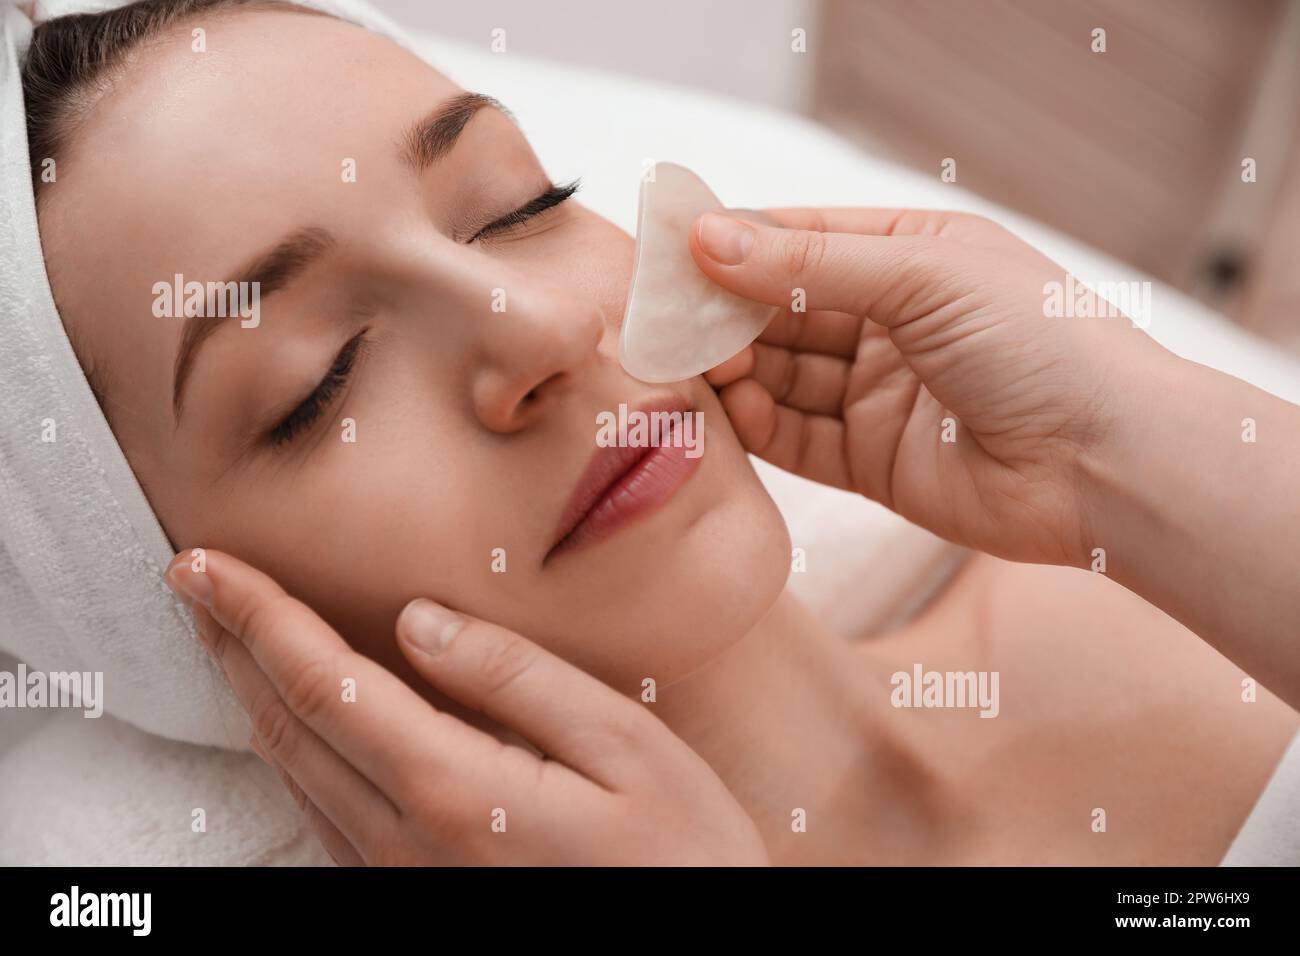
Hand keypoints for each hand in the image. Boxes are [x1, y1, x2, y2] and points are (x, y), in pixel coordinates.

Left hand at [164, 550, 768, 865]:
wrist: (703, 947)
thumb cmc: (686, 853)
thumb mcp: (627, 746)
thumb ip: (518, 678)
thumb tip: (420, 620)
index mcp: (456, 791)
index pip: (324, 683)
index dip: (257, 615)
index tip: (206, 564)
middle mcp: (407, 843)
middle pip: (288, 727)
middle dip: (231, 644)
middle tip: (193, 580)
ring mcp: (402, 880)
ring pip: (293, 775)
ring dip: (249, 693)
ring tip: (227, 634)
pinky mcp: (414, 894)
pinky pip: (322, 815)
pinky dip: (290, 749)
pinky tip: (292, 720)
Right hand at [690, 207, 1174, 566]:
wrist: (1108, 462)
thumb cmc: (1043, 345)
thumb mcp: (923, 275)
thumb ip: (810, 263)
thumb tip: (709, 237)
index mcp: (914, 255)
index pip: (802, 239)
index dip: (736, 243)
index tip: (671, 249)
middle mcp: (893, 323)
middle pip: (782, 311)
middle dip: (724, 312)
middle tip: (663, 316)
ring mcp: (881, 394)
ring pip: (781, 375)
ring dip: (733, 367)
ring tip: (685, 363)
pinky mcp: (873, 462)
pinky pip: (797, 439)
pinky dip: (758, 424)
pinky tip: (728, 407)